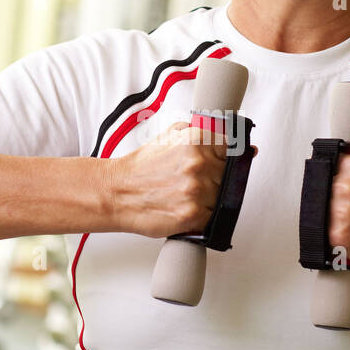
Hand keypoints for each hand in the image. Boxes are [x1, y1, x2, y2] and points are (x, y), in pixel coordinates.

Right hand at [108, 121, 257, 237]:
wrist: (117, 192)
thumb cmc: (142, 167)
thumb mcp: (170, 135)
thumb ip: (200, 132)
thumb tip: (229, 136)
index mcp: (196, 141)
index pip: (233, 148)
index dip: (230, 157)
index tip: (226, 161)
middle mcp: (199, 165)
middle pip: (229, 175)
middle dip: (216, 179)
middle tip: (194, 181)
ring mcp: (197, 191)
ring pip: (222, 197)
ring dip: (210, 199)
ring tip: (186, 195)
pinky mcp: (193, 215)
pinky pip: (213, 217)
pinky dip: (202, 215)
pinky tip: (185, 208)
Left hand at [327, 150, 349, 274]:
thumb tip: (345, 157)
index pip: (331, 165)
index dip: (340, 177)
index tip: (347, 186)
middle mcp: (347, 188)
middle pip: (327, 189)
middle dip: (340, 198)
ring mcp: (341, 213)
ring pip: (326, 211)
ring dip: (339, 217)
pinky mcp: (339, 236)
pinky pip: (329, 232)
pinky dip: (342, 234)